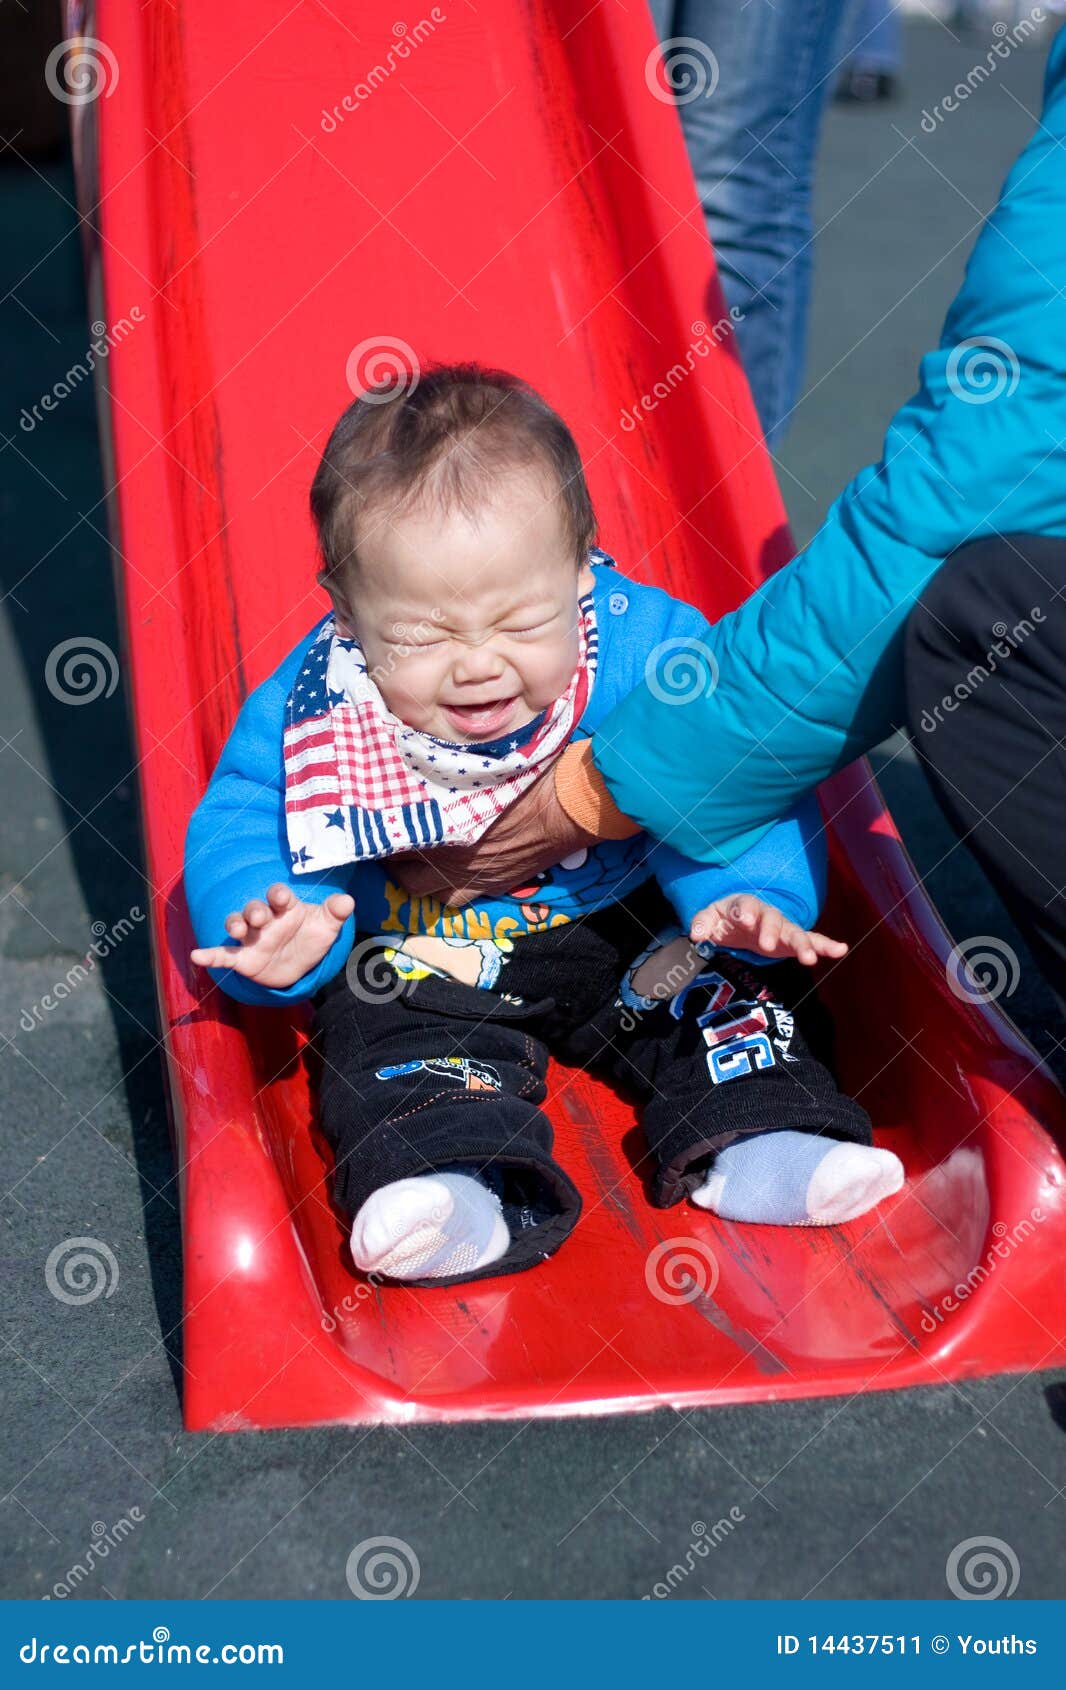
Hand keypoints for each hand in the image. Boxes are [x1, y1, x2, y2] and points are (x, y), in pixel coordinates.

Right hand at [189, 884, 354, 988]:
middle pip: (254, 909)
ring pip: (237, 925)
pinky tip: (196, 956)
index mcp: (286, 908)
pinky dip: (209, 955)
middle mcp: (266, 919)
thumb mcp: (327, 927)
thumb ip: (335, 913)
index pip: (278, 895)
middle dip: (255, 911)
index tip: (280, 897)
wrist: (300, 966)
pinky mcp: (242, 958)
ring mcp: (252, 938)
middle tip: (260, 917)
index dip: (277, 895)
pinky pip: (223, 954)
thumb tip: (347, 900)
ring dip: (235, 925)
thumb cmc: (311, 937)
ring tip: (238, 931)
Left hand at [388, 763, 596, 904]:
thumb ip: (449, 766)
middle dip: (389, 858)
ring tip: (409, 865)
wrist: (565, 809)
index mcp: (441, 822)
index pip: (394, 832)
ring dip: (412, 878)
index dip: (380, 827)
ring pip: (424, 890)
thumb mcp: (481, 764)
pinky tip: (446, 877)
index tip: (373, 817)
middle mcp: (449, 855)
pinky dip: (445, 891)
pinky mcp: (492, 885)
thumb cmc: (528, 778)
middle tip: (385, 843)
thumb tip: (425, 749)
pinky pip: (456, 898)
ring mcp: (470, 875)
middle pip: (401, 868)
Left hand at [690, 894, 847, 966]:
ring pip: (794, 932)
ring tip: (810, 959)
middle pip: (772, 919)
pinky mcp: (792, 940)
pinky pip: (812, 940)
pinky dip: (826, 944)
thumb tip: (696, 934)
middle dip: (771, 931)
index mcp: (744, 904)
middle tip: (768, 945)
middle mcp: (766, 913)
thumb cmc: (725, 918)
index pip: (745, 904)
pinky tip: (841, 950)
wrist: (741, 920)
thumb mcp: (709, 918)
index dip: (746, 911)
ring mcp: (782, 926)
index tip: (745, 918)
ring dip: (802, 944)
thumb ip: (702, 923)